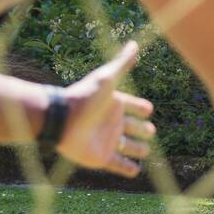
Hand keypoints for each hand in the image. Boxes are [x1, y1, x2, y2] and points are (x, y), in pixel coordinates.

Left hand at [56, 40, 156, 177]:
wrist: (62, 120)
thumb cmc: (85, 98)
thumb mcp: (107, 78)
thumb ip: (122, 63)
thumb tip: (135, 43)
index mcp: (114, 104)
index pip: (132, 106)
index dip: (140, 107)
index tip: (148, 109)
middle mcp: (112, 123)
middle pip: (131, 127)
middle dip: (142, 129)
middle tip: (151, 131)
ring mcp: (107, 141)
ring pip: (127, 146)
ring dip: (137, 148)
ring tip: (147, 151)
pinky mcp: (102, 157)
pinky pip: (117, 164)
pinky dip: (127, 168)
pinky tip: (136, 171)